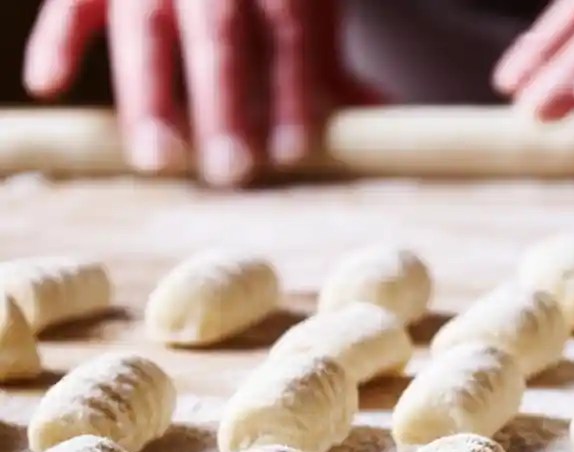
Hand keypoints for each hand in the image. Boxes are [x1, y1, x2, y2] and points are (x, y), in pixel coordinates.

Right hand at [24, 0, 377, 186]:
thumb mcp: (307, 4)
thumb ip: (329, 61)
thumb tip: (383, 116)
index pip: (287, 29)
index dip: (292, 89)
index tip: (293, 151)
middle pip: (218, 33)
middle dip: (224, 103)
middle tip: (231, 171)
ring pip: (144, 26)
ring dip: (148, 94)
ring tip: (159, 159)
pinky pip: (72, 4)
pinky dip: (57, 43)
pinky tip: (48, 86)